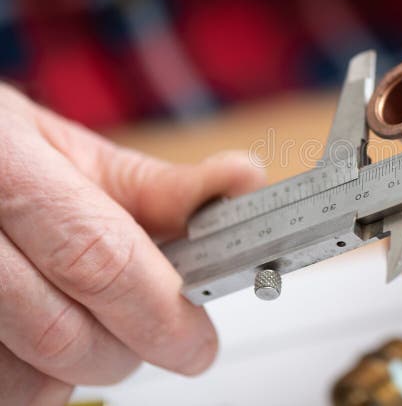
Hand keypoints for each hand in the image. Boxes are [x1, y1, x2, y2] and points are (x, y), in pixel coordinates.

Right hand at [0, 85, 264, 403]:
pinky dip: (35, 380)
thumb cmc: (1, 157)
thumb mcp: (71, 154)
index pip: (98, 258)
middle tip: (158, 334)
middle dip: (128, 347)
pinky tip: (37, 334)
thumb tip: (245, 182)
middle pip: (63, 333)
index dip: (160, 311)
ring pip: (27, 377)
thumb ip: (156, 185)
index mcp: (9, 168)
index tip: (199, 342)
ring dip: (74, 369)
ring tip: (84, 316)